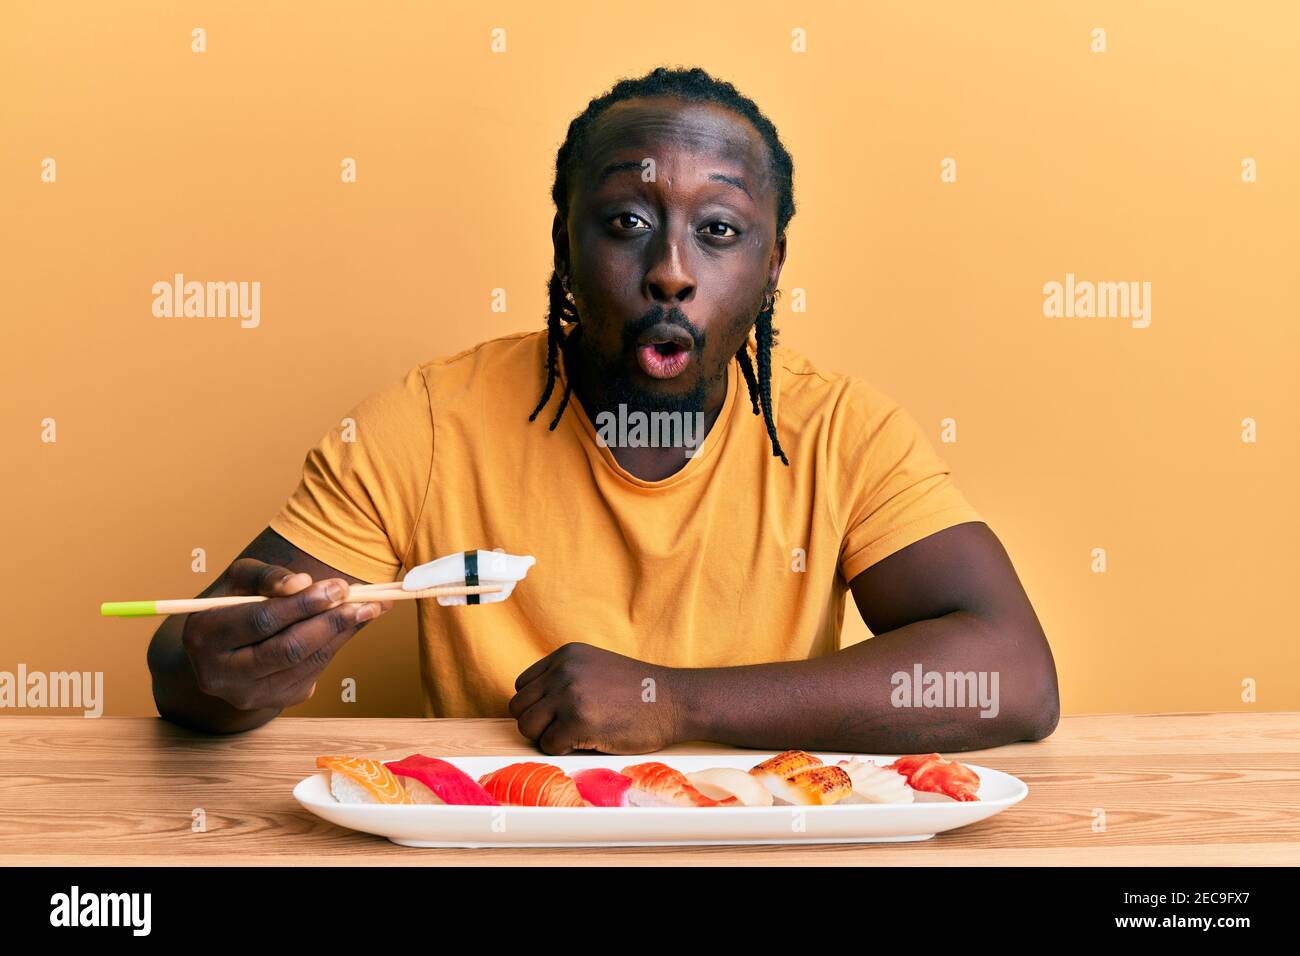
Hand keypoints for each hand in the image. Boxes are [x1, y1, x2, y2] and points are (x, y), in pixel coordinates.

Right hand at [180, 558, 391, 711]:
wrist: (221, 649)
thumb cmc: (233, 603)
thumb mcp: (240, 580)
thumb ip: (267, 576)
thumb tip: (302, 583)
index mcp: (203, 635)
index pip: (261, 620)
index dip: (303, 604)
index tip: (339, 587)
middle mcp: (220, 674)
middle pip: (286, 649)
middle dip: (330, 621)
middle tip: (364, 599)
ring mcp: (247, 694)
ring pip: (306, 663)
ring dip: (343, 633)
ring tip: (371, 607)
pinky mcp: (273, 701)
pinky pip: (313, 672)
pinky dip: (336, 645)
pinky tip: (353, 624)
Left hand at [508, 642, 682, 754]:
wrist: (675, 701)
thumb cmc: (639, 693)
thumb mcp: (596, 669)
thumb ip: (566, 680)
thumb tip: (534, 711)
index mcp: (566, 656)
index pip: (524, 685)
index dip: (539, 705)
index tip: (559, 715)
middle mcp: (563, 671)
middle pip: (519, 706)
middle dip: (538, 723)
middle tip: (564, 730)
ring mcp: (569, 695)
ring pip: (527, 726)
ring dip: (546, 738)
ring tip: (573, 737)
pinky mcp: (577, 721)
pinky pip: (548, 745)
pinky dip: (564, 750)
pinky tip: (588, 742)